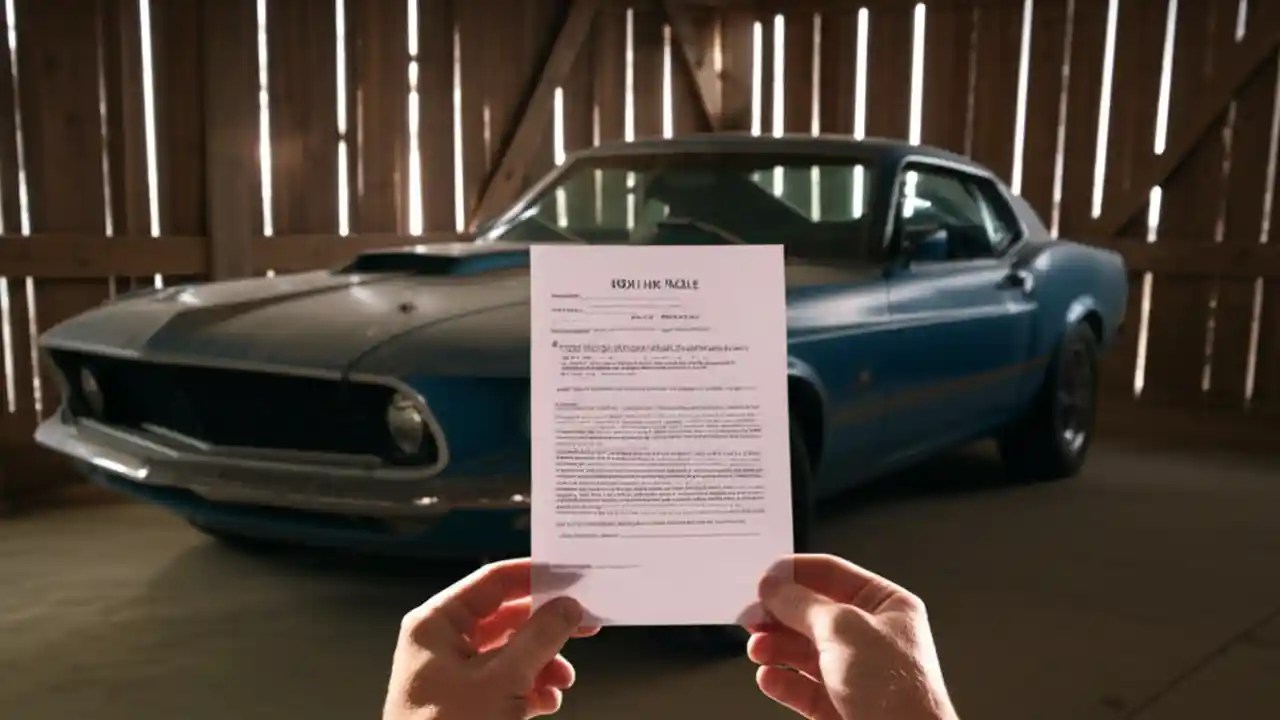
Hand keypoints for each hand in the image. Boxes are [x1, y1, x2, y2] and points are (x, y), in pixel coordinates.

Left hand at [383, 559, 597, 719]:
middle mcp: (441, 644)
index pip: (492, 582)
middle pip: (506, 619)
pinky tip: (546, 702)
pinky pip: (504, 683)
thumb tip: (567, 607)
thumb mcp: (501, 680)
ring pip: (509, 653)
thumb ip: (539, 638)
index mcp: (436, 624)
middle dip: (546, 629)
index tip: (572, 576)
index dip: (535, 576)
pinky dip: (529, 690)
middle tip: (585, 624)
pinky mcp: (464, 704)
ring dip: (542, 664)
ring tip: (564, 679)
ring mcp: (452, 676)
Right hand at [747, 554, 958, 719]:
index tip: (763, 579)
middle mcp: (872, 636)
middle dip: (779, 614)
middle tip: (751, 615)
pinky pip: (802, 686)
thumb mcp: (843, 630)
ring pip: (803, 650)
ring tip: (756, 649)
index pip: (832, 574)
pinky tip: (768, 677)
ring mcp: (855, 672)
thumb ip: (801, 604)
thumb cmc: (897, 691)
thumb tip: (773, 586)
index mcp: (887, 606)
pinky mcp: (840, 705)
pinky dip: (782, 680)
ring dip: (775, 647)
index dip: (794, 573)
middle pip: (812, 613)